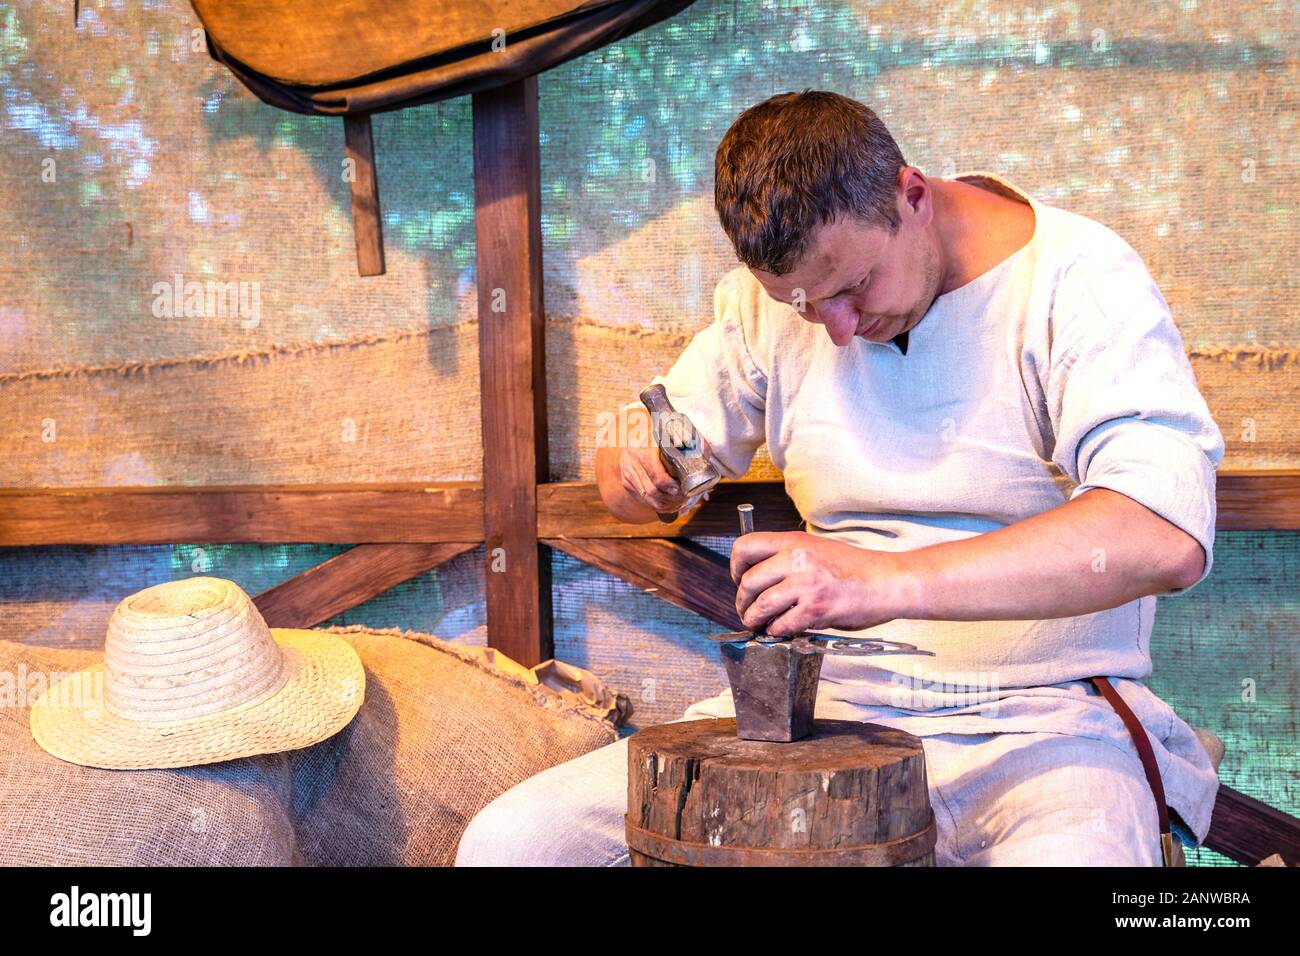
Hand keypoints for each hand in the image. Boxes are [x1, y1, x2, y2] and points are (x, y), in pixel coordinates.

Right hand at [617, 407, 714, 516]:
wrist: (636, 429)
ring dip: (666, 504)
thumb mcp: (676, 431)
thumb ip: (692, 442)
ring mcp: (627, 471)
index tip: (681, 489)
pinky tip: (670, 504)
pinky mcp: (627, 481)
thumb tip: (705, 457)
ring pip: (647, 497)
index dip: (669, 485)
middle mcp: (631, 458)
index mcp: (643, 444)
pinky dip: (658, 505)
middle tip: (685, 498)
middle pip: (652, 489)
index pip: (655, 473)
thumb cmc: (662, 432)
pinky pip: (643, 499)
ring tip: (680, 502)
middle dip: (671, 498)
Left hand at [731, 531, 907, 635]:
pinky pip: (782, 624)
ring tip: (758, 624)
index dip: (735, 566)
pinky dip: (777, 630)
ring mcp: (806, 584)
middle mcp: (796, 558)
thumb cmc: (855, 569)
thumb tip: (760, 577)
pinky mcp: (816, 608)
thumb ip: (788, 558)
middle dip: (742, 602)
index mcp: (794, 541)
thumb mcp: (817, 549)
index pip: (745, 547)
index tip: (738, 579)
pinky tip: (781, 629)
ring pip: (761, 605)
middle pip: (748, 581)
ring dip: (754, 619)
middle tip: (746, 611)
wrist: (887, 582)